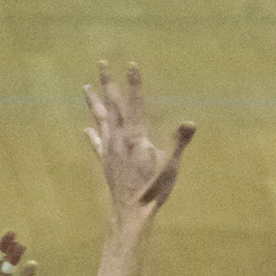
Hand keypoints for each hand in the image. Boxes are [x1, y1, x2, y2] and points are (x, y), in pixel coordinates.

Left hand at [85, 62, 196, 224]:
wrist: (131, 212)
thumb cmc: (153, 189)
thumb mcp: (171, 165)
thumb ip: (179, 142)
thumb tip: (190, 122)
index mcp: (135, 136)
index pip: (134, 103)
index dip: (134, 83)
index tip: (132, 63)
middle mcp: (118, 138)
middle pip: (111, 104)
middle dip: (108, 82)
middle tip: (102, 62)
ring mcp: (109, 149)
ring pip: (99, 119)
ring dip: (93, 101)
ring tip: (85, 86)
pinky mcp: (106, 161)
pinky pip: (97, 142)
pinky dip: (92, 133)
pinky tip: (86, 128)